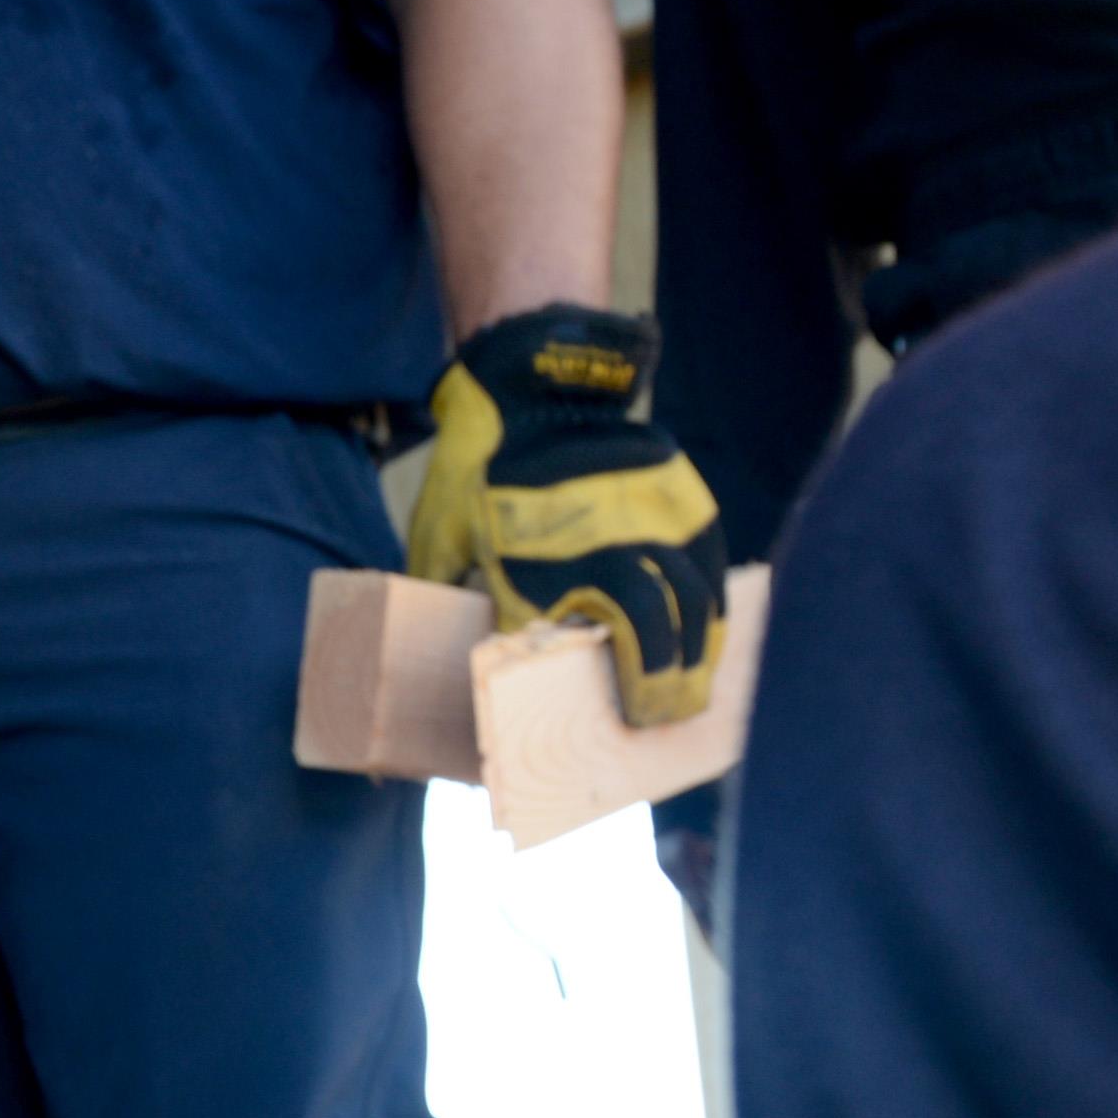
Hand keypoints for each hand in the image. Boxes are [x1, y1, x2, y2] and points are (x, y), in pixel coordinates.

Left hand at [409, 303, 726, 727]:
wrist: (529, 389)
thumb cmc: (475, 473)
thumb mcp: (439, 541)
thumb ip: (439, 600)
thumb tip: (404, 663)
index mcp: (535, 571)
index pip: (567, 659)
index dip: (584, 698)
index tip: (599, 728)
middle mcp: (603, 552)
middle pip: (650, 640)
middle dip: (662, 691)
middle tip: (661, 721)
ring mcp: (650, 524)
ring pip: (694, 608)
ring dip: (697, 658)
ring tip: (691, 693)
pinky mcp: (682, 500)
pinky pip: (710, 568)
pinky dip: (713, 609)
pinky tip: (710, 637)